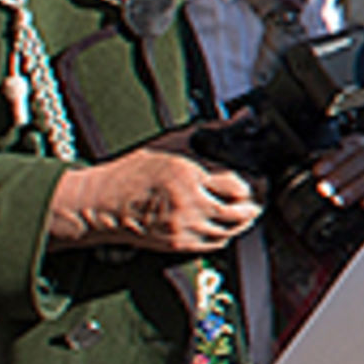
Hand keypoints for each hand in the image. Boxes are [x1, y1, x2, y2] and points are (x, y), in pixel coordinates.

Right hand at [44, 135, 258, 253]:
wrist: (104, 204)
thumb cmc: (136, 171)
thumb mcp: (174, 142)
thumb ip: (214, 130)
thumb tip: (245, 118)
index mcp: (188, 175)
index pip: (239, 184)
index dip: (255, 180)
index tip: (258, 175)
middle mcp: (188, 204)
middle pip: (242, 210)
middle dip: (257, 200)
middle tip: (260, 191)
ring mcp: (185, 227)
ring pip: (234, 229)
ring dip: (246, 218)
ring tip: (247, 206)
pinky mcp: (180, 244)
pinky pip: (218, 242)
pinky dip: (229, 232)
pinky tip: (228, 220)